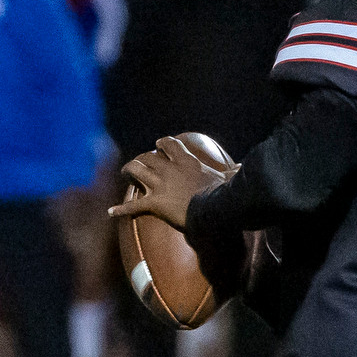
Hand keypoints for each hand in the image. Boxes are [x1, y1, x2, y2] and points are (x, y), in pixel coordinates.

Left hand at [107, 135, 234, 229]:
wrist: (215, 208)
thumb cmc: (224, 194)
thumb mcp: (230, 178)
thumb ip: (235, 171)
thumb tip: (245, 167)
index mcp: (187, 162)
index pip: (170, 145)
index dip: (162, 144)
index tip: (160, 145)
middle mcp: (169, 169)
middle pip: (148, 157)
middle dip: (141, 158)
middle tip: (138, 163)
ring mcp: (160, 185)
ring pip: (136, 171)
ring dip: (128, 171)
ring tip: (125, 174)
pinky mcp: (154, 203)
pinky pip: (133, 206)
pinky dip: (121, 210)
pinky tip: (111, 213)